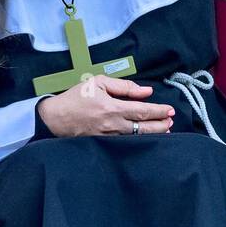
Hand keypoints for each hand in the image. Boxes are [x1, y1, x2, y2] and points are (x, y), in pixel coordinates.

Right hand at [37, 75, 173, 137]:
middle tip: (171, 122)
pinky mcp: (103, 143)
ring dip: (153, 133)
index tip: (170, 111)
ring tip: (165, 130)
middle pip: (144, 127)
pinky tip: (145, 137)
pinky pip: (125, 143)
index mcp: (112, 107)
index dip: (159, 111)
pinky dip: (138, 140)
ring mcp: (108, 136)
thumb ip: (124, 86)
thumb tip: (146, 91)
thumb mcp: (98, 83)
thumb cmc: (76, 97)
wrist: (54, 117)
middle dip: (161, 125)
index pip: (142, 111)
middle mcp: (113, 124)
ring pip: (136, 137)